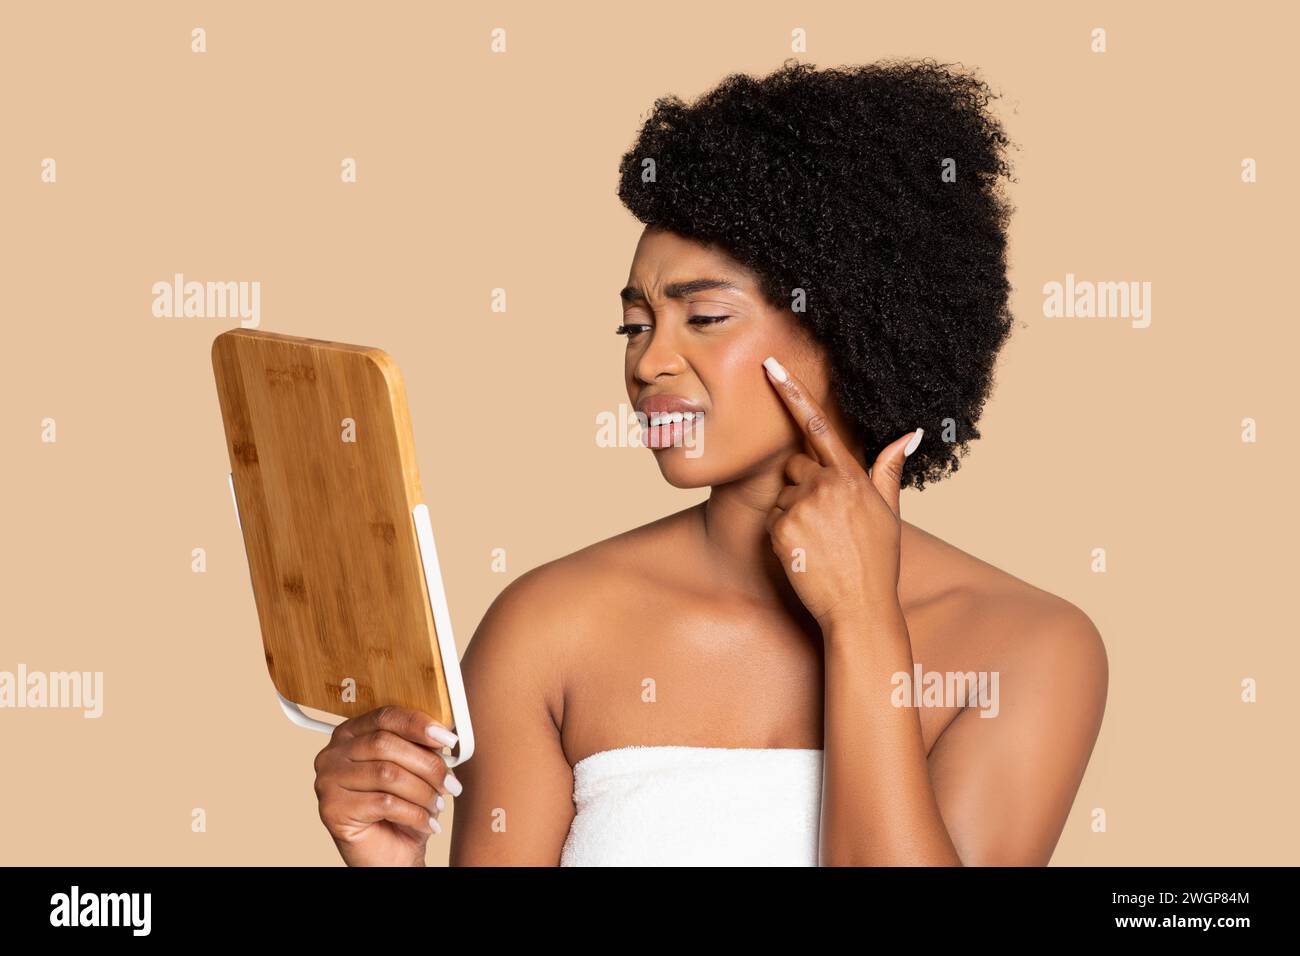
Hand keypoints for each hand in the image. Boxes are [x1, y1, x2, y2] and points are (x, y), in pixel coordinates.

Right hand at [313, 705, 461, 866]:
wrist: (389, 854)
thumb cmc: (400, 810)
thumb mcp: (414, 771)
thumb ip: (420, 747)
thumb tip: (441, 735)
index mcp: (351, 733)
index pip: (385, 716)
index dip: (418, 724)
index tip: (448, 738)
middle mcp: (332, 754)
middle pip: (386, 744)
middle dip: (427, 764)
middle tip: (450, 783)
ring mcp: (327, 781)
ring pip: (387, 774)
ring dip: (423, 792)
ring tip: (438, 805)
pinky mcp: (332, 809)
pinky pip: (384, 803)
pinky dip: (414, 813)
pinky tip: (427, 822)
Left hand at [761, 355, 921, 627]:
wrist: (859, 609)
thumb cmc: (876, 563)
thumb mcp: (888, 514)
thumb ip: (888, 470)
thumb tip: (908, 435)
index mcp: (851, 477)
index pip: (818, 425)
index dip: (792, 392)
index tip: (770, 367)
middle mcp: (825, 486)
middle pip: (796, 466)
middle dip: (804, 486)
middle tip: (825, 523)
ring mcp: (801, 507)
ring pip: (784, 495)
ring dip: (794, 512)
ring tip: (819, 543)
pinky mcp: (781, 529)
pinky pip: (773, 520)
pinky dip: (784, 535)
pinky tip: (806, 555)